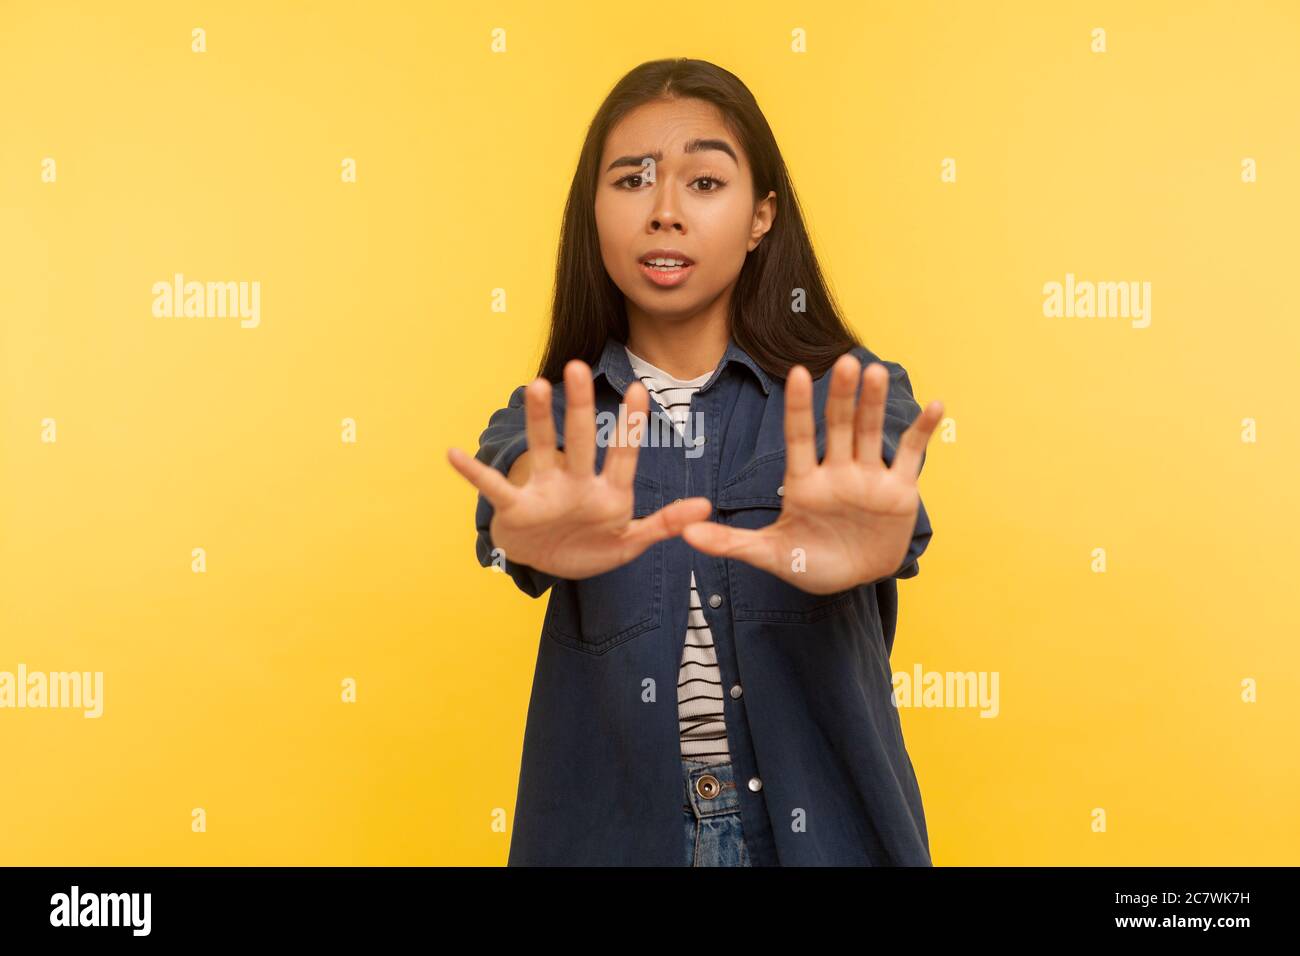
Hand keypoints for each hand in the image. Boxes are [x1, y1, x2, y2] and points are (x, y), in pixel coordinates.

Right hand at [447, 360, 713, 578]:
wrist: (552, 566)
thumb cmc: (593, 546)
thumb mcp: (631, 542)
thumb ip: (665, 524)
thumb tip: (707, 508)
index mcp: (608, 492)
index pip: (623, 453)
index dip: (631, 425)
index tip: (638, 388)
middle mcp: (576, 482)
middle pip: (581, 440)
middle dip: (581, 407)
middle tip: (577, 367)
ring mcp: (545, 491)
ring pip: (541, 450)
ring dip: (538, 420)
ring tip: (536, 385)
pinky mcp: (517, 508)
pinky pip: (493, 488)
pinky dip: (473, 473)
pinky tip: (453, 453)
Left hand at [681, 353, 941, 592]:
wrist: (852, 580)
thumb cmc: (809, 564)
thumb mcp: (769, 555)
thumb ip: (730, 543)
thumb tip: (685, 534)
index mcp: (804, 482)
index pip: (800, 437)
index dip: (800, 408)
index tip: (796, 374)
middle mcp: (837, 471)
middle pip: (840, 427)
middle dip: (842, 397)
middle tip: (844, 362)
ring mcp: (869, 478)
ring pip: (872, 433)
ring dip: (876, 403)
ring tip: (877, 372)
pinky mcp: (899, 491)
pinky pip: (913, 455)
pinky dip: (923, 431)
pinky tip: (935, 405)